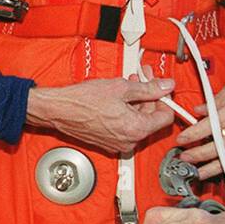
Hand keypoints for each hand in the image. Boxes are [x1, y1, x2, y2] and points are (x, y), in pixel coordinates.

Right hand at [26, 76, 175, 154]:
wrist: (57, 110)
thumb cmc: (82, 101)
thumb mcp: (121, 88)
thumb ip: (149, 88)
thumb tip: (166, 86)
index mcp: (136, 129)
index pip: (166, 117)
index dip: (164, 99)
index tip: (159, 88)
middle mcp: (129, 141)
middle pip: (151, 119)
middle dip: (149, 98)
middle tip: (142, 79)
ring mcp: (117, 144)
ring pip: (137, 123)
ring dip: (136, 103)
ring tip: (127, 85)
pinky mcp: (107, 143)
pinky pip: (124, 128)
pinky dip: (125, 113)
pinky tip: (117, 98)